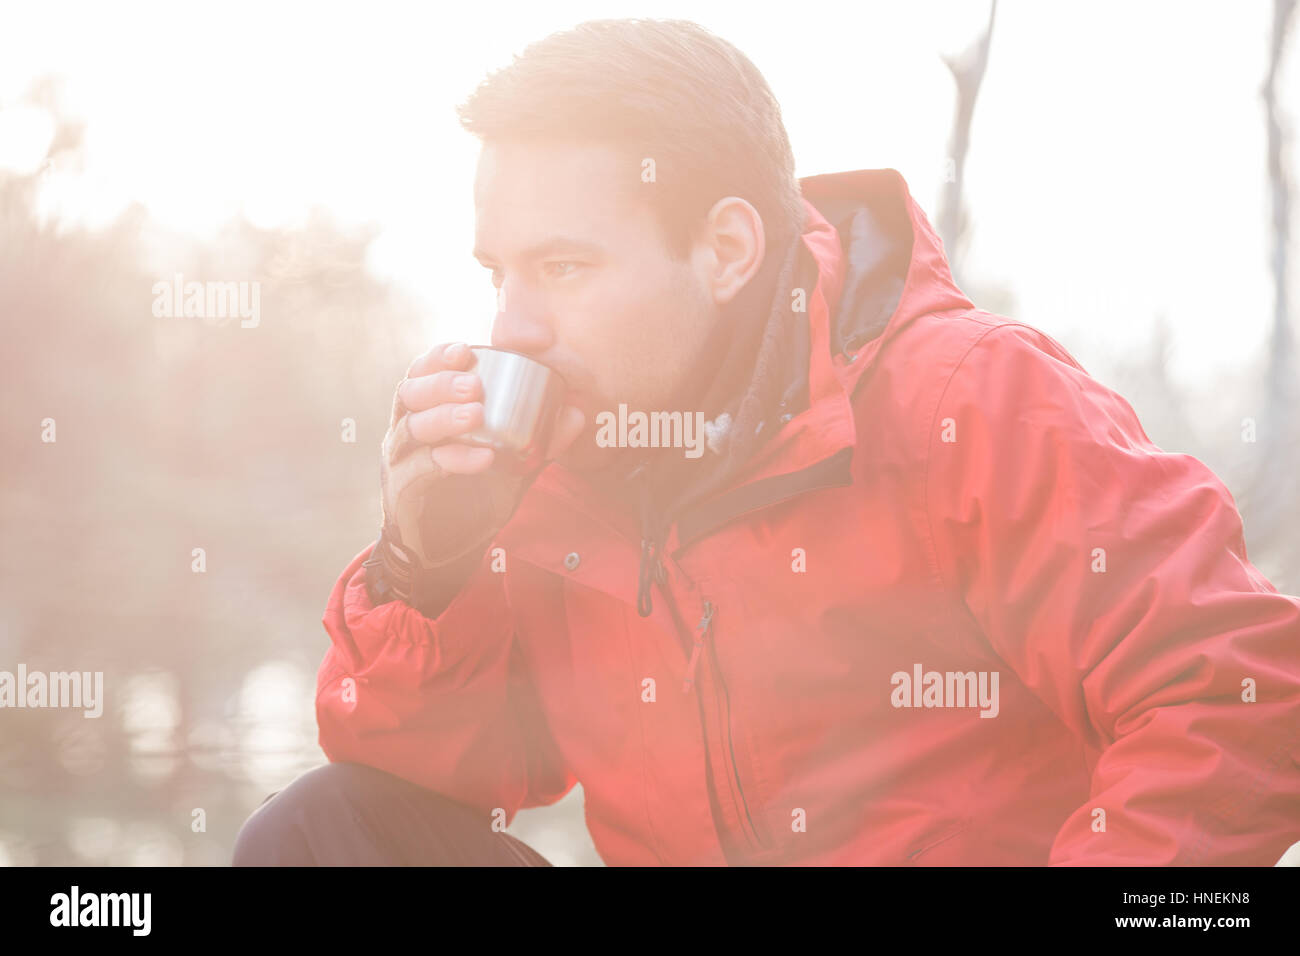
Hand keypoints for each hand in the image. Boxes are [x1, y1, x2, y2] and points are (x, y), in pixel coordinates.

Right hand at [379, 341, 584, 570]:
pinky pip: (425, 469)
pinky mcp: (404, 488)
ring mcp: (402, 458)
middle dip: (442, 383)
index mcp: (426, 409)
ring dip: (443, 417)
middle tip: (475, 386)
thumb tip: (578, 414)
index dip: (439, 358)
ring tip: (475, 415)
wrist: (449, 544)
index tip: (465, 350)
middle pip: (411, 392)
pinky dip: (454, 460)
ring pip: (413, 427)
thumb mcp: (515, 460)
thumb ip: (542, 438)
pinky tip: (482, 458)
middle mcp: (407, 427)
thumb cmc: (477, 489)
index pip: (422, 372)